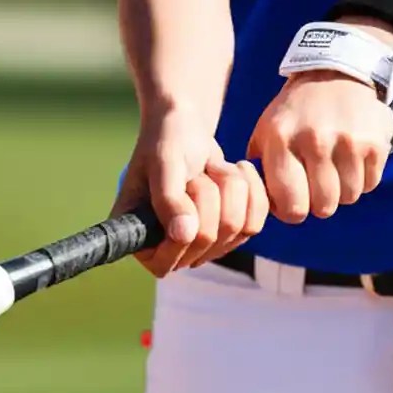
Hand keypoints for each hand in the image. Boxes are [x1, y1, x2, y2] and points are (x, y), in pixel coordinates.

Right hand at [112, 104, 269, 277]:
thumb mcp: (163, 164)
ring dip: (228, 187)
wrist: (187, 128)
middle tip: (193, 172)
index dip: (182, 234)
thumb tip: (184, 236)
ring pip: (235, 231)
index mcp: (138, 240)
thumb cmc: (166, 141)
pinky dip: (251, 190)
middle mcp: (168, 250)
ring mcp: (201, 245)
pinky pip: (254, 224)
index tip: (182, 191)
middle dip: (208, 196)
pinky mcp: (230, 234)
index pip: (165, 264)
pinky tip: (234, 170)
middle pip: (206, 242)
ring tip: (210, 169)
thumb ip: (168, 200)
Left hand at [247, 70, 392, 223]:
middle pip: (323, 206)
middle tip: (316, 188)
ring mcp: (347, 140)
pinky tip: (352, 162)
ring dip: (342, 191)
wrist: (335, 74)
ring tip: (334, 172)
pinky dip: (362, 179)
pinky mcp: (374, 141)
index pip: (291, 205)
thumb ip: (258, 171)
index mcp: (281, 140)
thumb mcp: (265, 133)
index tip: (294, 201)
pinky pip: (370, 183)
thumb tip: (260, 206)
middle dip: (319, 204)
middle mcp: (314, 140)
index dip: (292, 211)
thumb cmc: (294, 114)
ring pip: (348, 196)